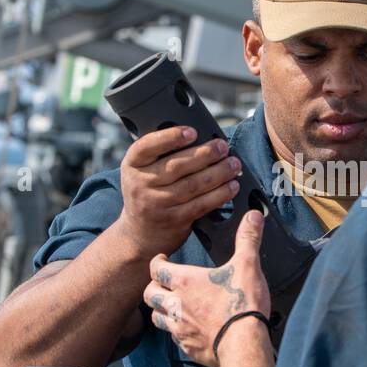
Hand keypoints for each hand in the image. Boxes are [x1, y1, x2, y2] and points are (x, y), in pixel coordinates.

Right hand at [117, 126, 242, 259]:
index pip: (147, 146)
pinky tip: (232, 186)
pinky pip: (202, 204)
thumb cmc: (147, 193)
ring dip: (219, 173)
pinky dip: (220, 194)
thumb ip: (160, 155)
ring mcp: (157, 204)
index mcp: (132, 165)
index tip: (193, 132)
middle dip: (205, 154)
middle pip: (177, 165)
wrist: (141, 235)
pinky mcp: (174, 220)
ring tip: (234, 164)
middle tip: (223, 146)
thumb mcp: (142, 172)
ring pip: (193, 184)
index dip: (170, 137)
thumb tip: (200, 138)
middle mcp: (140, 184)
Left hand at [143, 210, 270, 366]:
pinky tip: (188, 330)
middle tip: (163, 283)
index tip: (162, 260)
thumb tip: (253, 216)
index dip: (157, 263)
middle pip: (150, 294)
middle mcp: (177, 304)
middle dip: (153, 287)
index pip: (156, 269)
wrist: (244, 345)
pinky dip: (177, 333)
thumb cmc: (242, 305)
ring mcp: (180, 328)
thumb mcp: (248, 265)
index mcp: (186, 282)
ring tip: (170, 306)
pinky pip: (174, 339)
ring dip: (160, 311)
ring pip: (157, 318)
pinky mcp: (188, 347)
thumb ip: (248, 239)